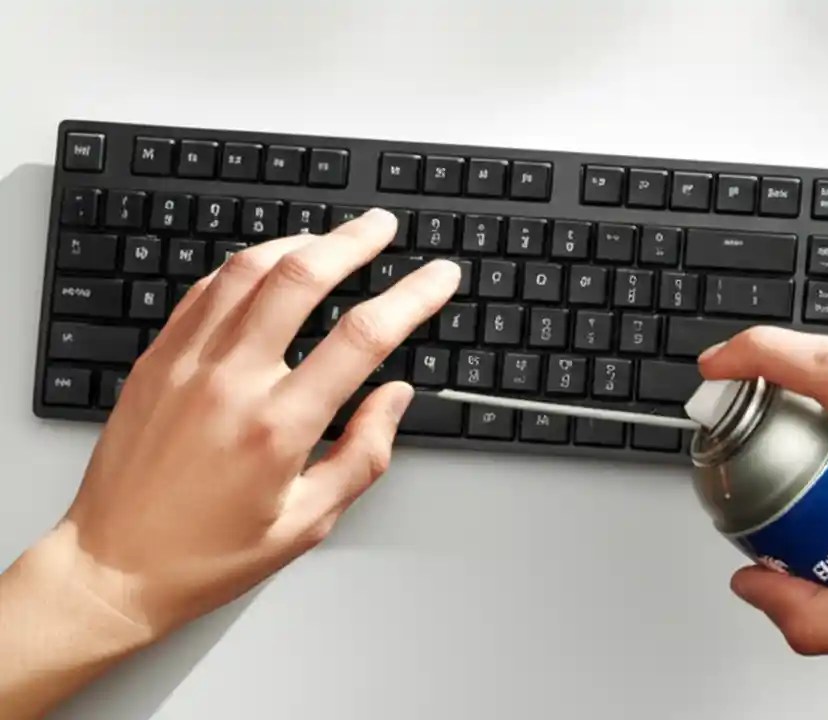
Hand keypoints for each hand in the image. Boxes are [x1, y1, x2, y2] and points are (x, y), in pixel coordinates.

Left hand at [53, 209, 458, 636]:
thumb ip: (362, 455)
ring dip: (298, 243)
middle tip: (383, 227)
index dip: (412, 297)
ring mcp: (186, 365)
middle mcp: (231, 383)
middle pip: (302, 279)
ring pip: (247, 271)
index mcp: (279, 427)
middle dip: (354, 242)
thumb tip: (394, 396)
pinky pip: (203, 292)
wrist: (110, 567)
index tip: (439, 277)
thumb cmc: (207, 556)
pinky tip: (265, 266)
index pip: (363, 338)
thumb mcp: (307, 522)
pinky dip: (243, 267)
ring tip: (330, 238)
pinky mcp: (154, 361)